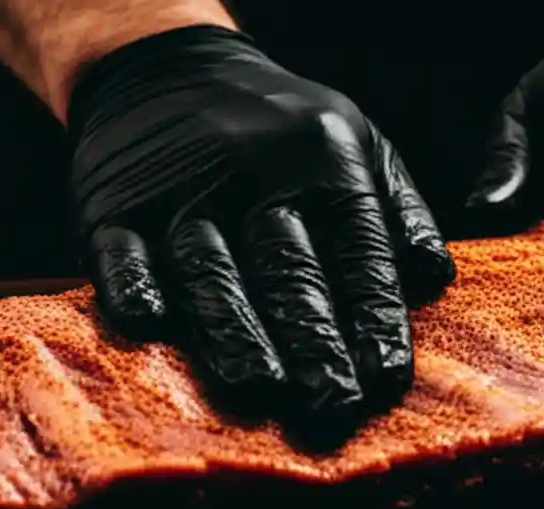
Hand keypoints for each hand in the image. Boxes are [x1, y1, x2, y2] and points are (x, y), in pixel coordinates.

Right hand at [68, 25, 455, 427]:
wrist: (164, 67)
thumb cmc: (279, 127)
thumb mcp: (356, 140)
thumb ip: (398, 211)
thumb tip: (429, 281)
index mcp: (326, 162)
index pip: (359, 250)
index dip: (374, 317)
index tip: (385, 378)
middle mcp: (255, 174)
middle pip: (288, 269)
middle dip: (314, 342)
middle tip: (333, 406)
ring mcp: (180, 190)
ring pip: (211, 268)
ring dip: (234, 330)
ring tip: (259, 388)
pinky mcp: (114, 205)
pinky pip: (122, 251)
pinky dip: (134, 286)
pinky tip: (150, 324)